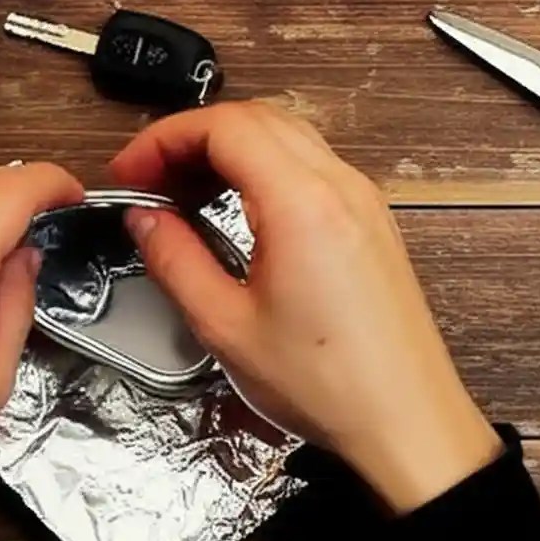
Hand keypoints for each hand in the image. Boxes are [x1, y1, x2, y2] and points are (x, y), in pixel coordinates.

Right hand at [111, 102, 501, 513]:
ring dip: (228, 149)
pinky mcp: (371, 222)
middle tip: (151, 178)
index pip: (224, 126)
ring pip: (285, 136)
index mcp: (303, 204)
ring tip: (185, 194)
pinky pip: (311, 166)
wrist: (408, 421)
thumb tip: (146, 221)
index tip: (132, 171)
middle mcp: (340, 188)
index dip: (165, 139)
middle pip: (255, 118)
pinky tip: (235, 211)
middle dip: (192, 138)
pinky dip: (263, 169)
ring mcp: (363, 202)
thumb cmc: (332, 385)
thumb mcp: (227, 327)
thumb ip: (175, 260)